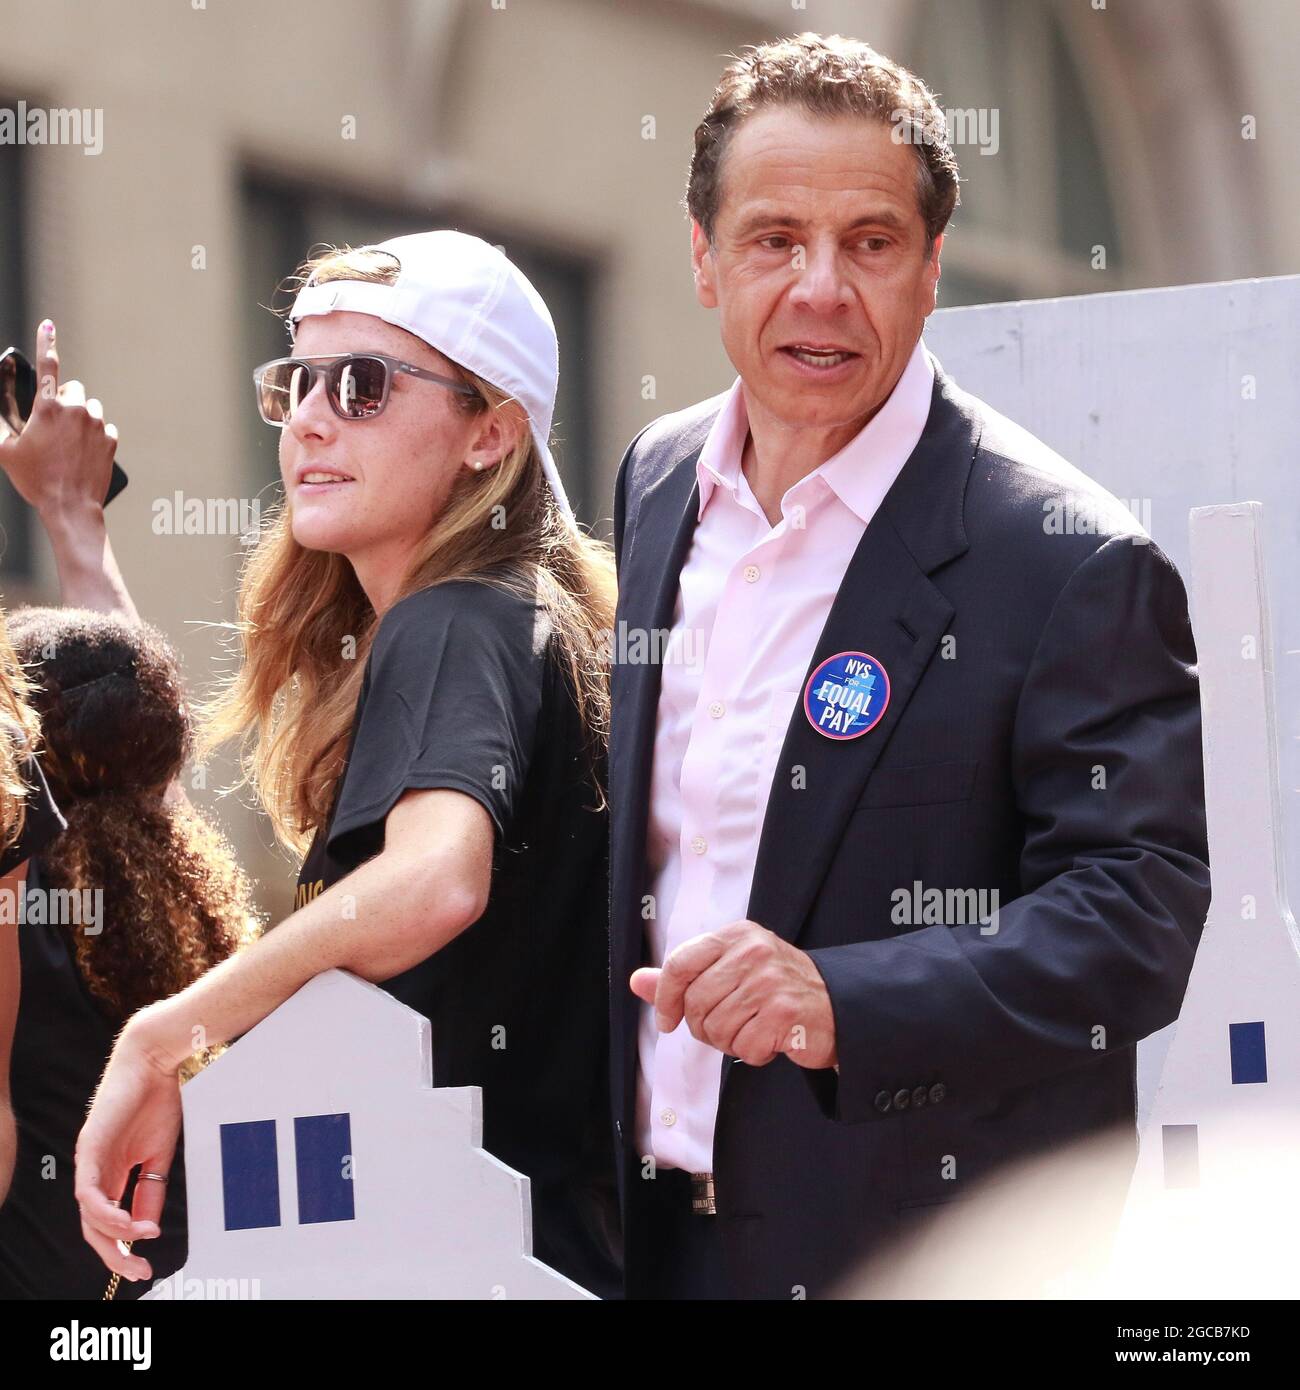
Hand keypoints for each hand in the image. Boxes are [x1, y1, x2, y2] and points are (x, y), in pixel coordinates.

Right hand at [0, 319, 117, 517]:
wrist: (71, 508)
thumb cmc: (35, 479)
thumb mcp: (5, 448)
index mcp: (49, 407)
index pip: (47, 364)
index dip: (46, 341)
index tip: (49, 324)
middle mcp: (78, 410)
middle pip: (73, 390)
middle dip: (62, 400)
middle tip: (50, 426)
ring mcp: (98, 425)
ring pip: (90, 408)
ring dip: (80, 418)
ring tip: (66, 444)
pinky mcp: (112, 440)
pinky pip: (103, 427)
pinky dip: (93, 435)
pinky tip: (81, 453)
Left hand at [74, 1017, 180, 1283]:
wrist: (157, 1061)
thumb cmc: (161, 1098)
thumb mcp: (161, 1155)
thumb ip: (151, 1191)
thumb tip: (146, 1228)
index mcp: (113, 1171)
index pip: (110, 1220)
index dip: (125, 1246)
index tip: (145, 1264)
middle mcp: (96, 1170)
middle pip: (94, 1226)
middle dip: (114, 1253)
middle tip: (137, 1270)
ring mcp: (89, 1160)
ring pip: (89, 1215)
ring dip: (113, 1236)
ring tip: (140, 1241)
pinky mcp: (89, 1148)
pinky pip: (89, 1192)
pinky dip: (105, 1212)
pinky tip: (124, 1223)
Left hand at [630, 919, 837, 1068]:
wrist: (838, 1005)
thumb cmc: (777, 988)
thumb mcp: (731, 969)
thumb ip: (683, 976)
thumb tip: (636, 982)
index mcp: (737, 936)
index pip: (680, 963)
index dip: (665, 998)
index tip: (667, 1021)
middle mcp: (753, 952)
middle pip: (695, 1003)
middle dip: (704, 1026)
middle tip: (728, 1026)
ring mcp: (770, 982)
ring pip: (716, 1028)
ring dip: (729, 1042)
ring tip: (752, 1030)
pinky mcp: (784, 1014)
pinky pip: (743, 1047)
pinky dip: (753, 1053)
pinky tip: (770, 1040)